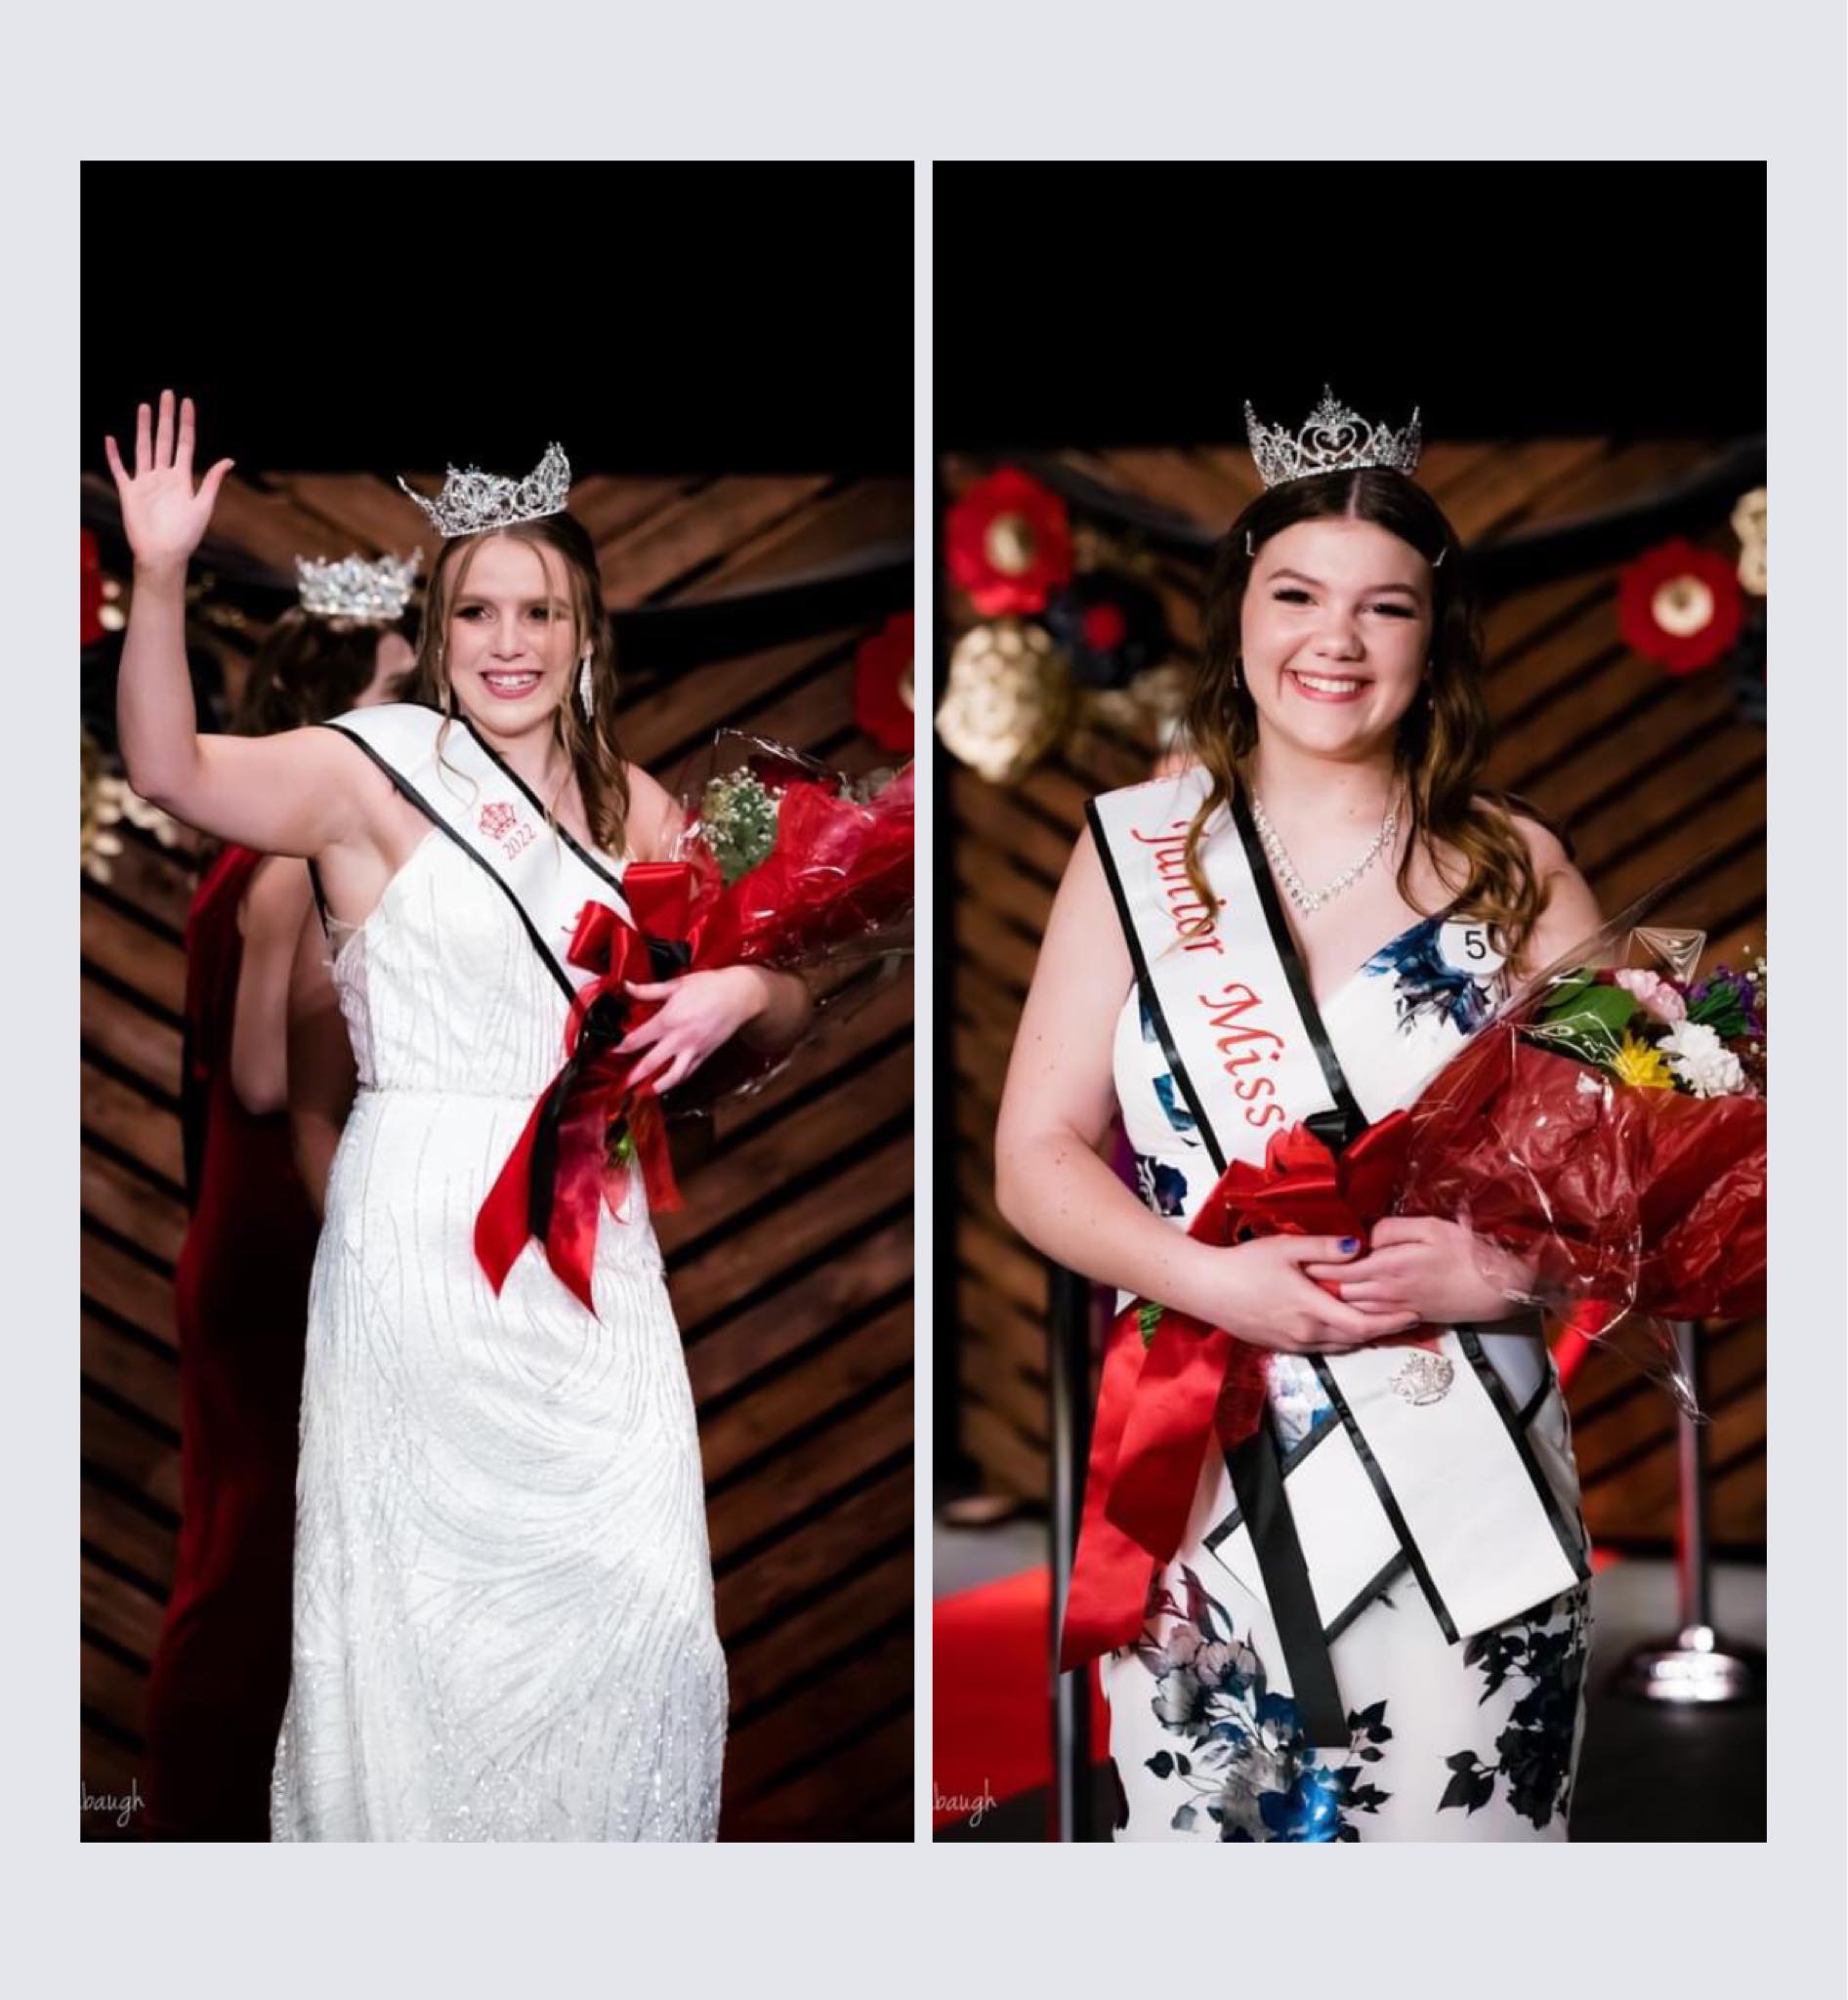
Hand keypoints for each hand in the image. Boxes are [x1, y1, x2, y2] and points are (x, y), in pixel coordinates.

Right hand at [104, 389, 234, 571]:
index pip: (184, 443)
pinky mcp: (129, 492)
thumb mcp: (203, 506)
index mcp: (182, 479)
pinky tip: (111, 439)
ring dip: (144, 428)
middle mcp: (164, 476)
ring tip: (145, 407)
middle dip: (166, 417)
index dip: (186, 423)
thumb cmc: (186, 536)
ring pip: (144, 448)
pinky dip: (114, 455)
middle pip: (165, 440)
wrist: (163, 555)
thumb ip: (211, 481)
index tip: (187, 402)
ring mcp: (146, 483)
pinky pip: (119, 469)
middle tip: (167, 394)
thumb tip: (228, 460)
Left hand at [616, 967, 767, 1093]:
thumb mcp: (677, 984)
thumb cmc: (710, 986)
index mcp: (669, 1019)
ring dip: (657, 1086)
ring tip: (645, 1092)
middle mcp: (679, 1038)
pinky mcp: (705, 1054)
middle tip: (622, 1084)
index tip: (614, 1051)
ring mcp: (693, 1049)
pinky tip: (669, 1082)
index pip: (638, 1039)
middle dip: (634, 1076)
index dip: (623, 1047)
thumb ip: (649, 990)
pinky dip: (677, 1079)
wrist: (740, 995)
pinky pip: (688, 1072)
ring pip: (672, 1075)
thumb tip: (628, 988)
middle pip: (650, 1063)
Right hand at [1184, 1234, 1424, 1354]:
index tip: (1412, 1313)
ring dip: (1362, 1335)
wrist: (1205, 1288)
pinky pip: (1321, 1346)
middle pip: (1355, 1338)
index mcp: (1310, 1309)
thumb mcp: (1285, 1248)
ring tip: (1382, 1321)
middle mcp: (1306, 1333)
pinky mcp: (1281, 1345)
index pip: (1361, 1324)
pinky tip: (1345, 1324)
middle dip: (1383, 1329)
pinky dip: (1340, 1338)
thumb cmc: (1243, 1264)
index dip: (1390, 1322)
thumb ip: (1325, 1247)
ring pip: (1339, 1345)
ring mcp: (1293, 1343)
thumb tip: (1360, 1245)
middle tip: (1406, 1316)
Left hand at [1301, 1216, 1533, 1326]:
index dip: (1317, 1265)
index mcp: (1388, 1268)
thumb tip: (1365, 1235)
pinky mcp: (1410, 1316)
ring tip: (1320, 1289)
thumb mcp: (1429, 1227)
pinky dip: (1358, 1312)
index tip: (1298, 1258)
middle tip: (1302, 1274)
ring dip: (1337, 1300)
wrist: (1500, 1288)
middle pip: (1342, 1292)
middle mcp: (1388, 1293)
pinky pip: (1374, 1318)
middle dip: (1321, 1285)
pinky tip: (1352, 1304)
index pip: (1340, 1270)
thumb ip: (1391, 1230)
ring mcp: (1398, 1308)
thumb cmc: (1467, 1253)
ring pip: (1355, 1308)